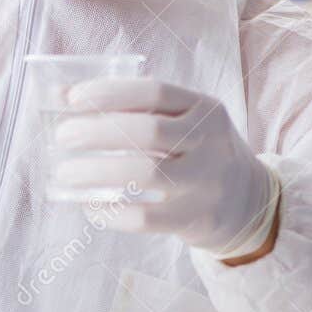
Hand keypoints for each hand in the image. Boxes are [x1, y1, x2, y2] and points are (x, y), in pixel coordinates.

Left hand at [51, 77, 278, 257]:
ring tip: (66, 173)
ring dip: (96, 172)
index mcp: (205, 109)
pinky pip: (145, 217)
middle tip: (63, 137)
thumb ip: (135, 109)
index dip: (110, 92)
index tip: (72, 99)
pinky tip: (89, 205)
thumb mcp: (184, 121)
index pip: (155, 92)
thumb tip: (62, 97)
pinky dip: (110, 212)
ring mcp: (205, 183)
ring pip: (144, 174)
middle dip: (96, 132)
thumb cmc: (198, 153)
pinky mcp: (195, 220)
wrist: (249, 204)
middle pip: (147, 132)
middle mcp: (210, 143)